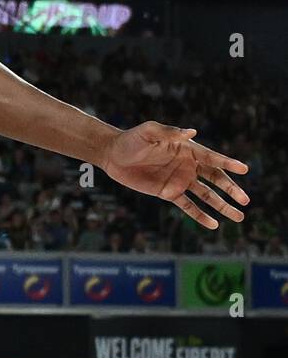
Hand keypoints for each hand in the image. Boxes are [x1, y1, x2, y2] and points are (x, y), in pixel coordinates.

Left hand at [101, 122, 249, 228]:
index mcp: (187, 149)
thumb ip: (169, 132)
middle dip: (230, 189)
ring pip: (206, 195)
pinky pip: (188, 206)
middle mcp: (188, 165)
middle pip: (215, 179)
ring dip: (222, 206)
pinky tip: (214, 224)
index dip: (227, 163)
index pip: (211, 158)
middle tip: (245, 200)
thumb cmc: (131, 139)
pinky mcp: (168, 193)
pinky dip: (200, 215)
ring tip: (239, 217)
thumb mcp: (148, 132)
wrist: (112, 155)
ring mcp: (179, 180)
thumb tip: (191, 132)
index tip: (244, 169)